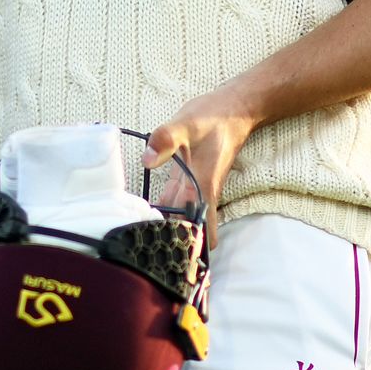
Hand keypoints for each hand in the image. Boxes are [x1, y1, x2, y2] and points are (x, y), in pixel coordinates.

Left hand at [143, 87, 258, 247]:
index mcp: (203, 186)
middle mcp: (200, 192)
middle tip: (145, 256)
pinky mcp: (186, 178)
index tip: (177, 261)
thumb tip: (147, 160)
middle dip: (173, 244)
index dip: (193, 247)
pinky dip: (161, 210)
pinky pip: (173, 201)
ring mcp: (193, 186)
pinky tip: (141, 214)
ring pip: (179, 216)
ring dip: (165, 228)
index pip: (204, 229)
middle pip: (188, 228)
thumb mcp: (187, 123)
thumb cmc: (213, 116)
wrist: (232, 108)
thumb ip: (166, 139)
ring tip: (138, 241)